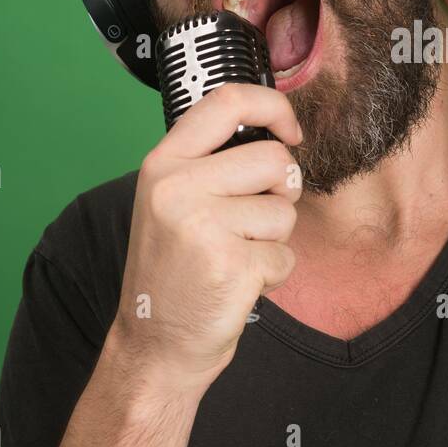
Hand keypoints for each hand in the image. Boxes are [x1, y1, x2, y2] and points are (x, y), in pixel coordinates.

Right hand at [110, 84, 303, 395]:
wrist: (156, 345)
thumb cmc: (177, 270)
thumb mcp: (173, 201)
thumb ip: (213, 163)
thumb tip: (279, 131)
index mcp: (164, 164)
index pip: (227, 101)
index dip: (274, 107)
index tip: (291, 131)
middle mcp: (177, 187)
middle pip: (274, 160)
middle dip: (282, 192)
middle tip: (253, 222)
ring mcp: (203, 225)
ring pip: (285, 210)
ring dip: (274, 239)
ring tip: (235, 257)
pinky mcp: (231, 264)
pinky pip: (286, 254)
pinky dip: (273, 273)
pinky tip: (238, 283)